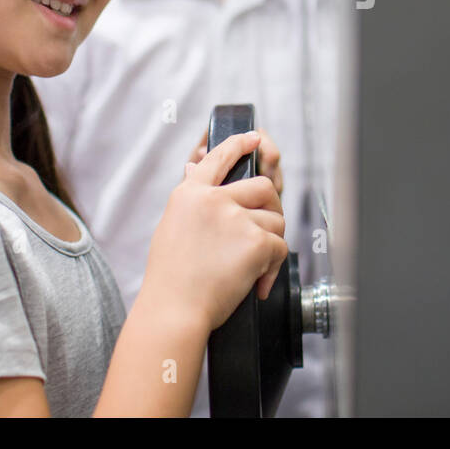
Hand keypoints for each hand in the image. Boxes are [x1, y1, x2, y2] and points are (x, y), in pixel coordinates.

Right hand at [145, 131, 288, 332]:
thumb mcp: (172, 226)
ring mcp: (236, 219)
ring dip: (270, 243)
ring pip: (274, 218)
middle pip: (261, 186)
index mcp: (190, 194)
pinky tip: (257, 284)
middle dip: (269, 207)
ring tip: (253, 266)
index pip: (218, 158)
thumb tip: (192, 170)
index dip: (239, 145)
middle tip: (265, 229)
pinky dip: (273, 268)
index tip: (254, 139)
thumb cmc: (170, 278)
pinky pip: (279, 247)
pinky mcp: (256, 241)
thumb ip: (191, 201)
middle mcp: (214, 200)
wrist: (174, 309)